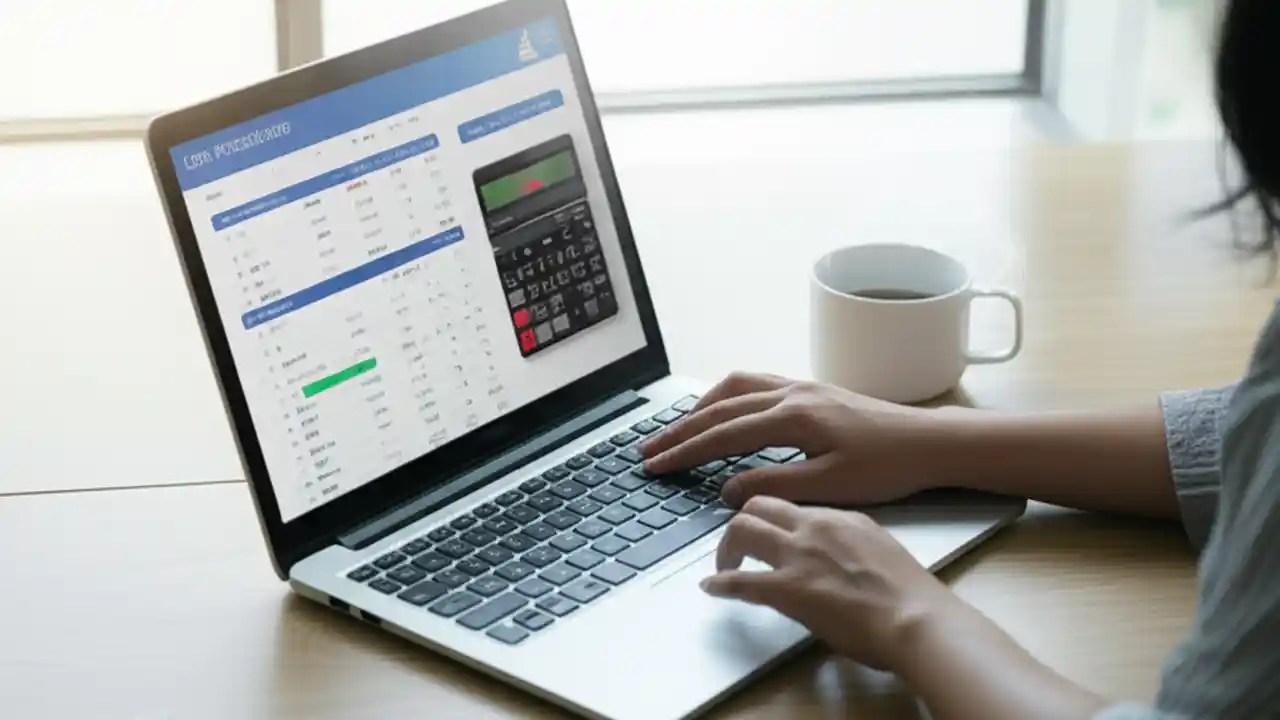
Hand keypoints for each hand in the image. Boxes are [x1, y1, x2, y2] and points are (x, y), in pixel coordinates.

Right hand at [642, 372, 949, 507]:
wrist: (928, 443)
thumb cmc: (886, 467)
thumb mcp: (829, 487)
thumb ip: (773, 484)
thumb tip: (726, 488)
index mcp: (793, 417)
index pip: (723, 434)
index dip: (685, 451)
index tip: (656, 465)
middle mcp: (791, 392)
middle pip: (720, 406)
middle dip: (681, 429)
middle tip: (649, 449)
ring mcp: (801, 386)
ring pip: (735, 386)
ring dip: (701, 406)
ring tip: (678, 428)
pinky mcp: (812, 390)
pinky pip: (755, 383)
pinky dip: (727, 396)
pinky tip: (724, 409)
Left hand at [704, 496, 954, 669]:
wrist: (915, 618)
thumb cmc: (910, 595)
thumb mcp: (880, 550)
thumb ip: (852, 545)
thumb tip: (836, 557)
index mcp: (841, 517)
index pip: (792, 504)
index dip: (773, 518)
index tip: (768, 530)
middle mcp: (815, 527)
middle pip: (759, 505)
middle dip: (741, 522)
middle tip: (738, 545)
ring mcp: (798, 555)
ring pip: (742, 529)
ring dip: (725, 548)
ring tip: (723, 566)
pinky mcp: (787, 588)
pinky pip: (740, 580)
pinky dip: (720, 584)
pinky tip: (712, 588)